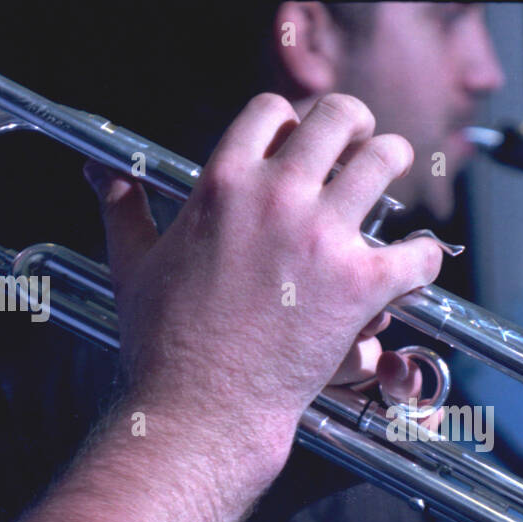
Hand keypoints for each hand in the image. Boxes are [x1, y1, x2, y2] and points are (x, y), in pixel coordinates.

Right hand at [86, 92, 443, 460]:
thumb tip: (98, 176)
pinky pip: (417, 252)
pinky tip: (416, 264)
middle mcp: (276, 197)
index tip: (302, 140)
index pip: (272, 112)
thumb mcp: (132, 265)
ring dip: (397, 164)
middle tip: (365, 144)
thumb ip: (123, 211)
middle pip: (339, 119)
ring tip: (397, 178)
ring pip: (385, 162)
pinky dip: (424, 258)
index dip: (293, 120)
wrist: (201, 407)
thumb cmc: (163, 344)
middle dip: (358, 126)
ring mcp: (322, 238)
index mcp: (223, 184)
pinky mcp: (359, 285)